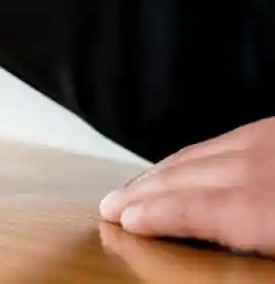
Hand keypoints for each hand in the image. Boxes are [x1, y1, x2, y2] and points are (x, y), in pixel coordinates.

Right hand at [98, 117, 274, 254]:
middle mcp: (258, 169)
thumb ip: (243, 231)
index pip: (191, 210)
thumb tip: (193, 229)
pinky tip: (183, 161)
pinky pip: (223, 138)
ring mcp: (268, 142)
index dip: (153, 215)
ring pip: (196, 154)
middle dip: (141, 192)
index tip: (125, 221)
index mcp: (263, 209)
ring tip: (134, 185)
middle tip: (110, 205)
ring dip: (158, 171)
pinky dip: (190, 153)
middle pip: (184, 177)